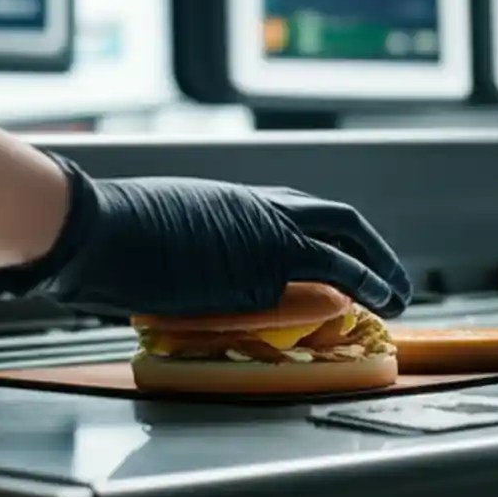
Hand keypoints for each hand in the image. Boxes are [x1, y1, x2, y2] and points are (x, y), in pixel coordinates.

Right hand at [0, 155, 412, 317]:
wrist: (96, 227)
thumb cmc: (107, 235)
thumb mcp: (159, 233)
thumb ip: (189, 250)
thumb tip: (181, 277)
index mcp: (236, 200)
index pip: (301, 214)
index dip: (331, 236)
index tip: (348, 255)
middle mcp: (259, 207)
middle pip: (337, 217)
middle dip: (371, 245)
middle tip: (391, 273)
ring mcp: (265, 228)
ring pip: (345, 236)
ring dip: (381, 265)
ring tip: (401, 293)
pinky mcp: (266, 257)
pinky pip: (330, 268)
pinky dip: (364, 279)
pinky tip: (382, 296)